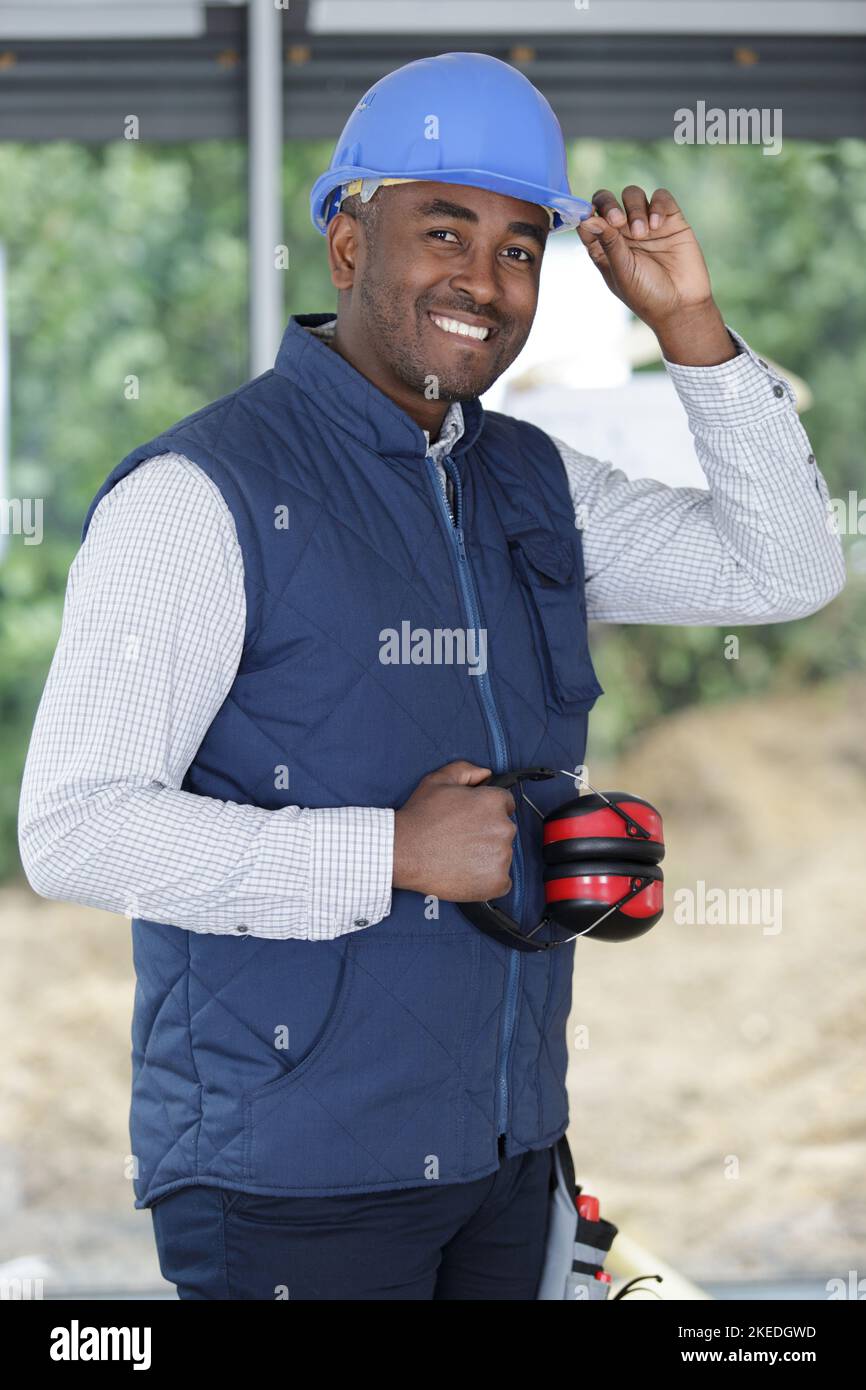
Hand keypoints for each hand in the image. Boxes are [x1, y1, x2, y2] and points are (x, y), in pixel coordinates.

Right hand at [393, 760, 516, 901]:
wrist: (402, 852)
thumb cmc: (419, 817)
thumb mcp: (437, 780)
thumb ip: (465, 770)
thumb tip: (487, 774)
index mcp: (493, 801)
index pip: (505, 805)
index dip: (487, 812)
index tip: (471, 821)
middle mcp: (503, 828)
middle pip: (504, 830)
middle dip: (488, 833)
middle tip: (462, 839)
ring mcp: (501, 857)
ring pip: (502, 855)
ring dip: (487, 856)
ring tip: (460, 856)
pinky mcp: (497, 882)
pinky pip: (502, 881)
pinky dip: (488, 880)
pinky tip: (467, 873)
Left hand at [577, 186, 735, 364]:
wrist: (682, 305)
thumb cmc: (647, 294)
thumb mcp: (623, 271)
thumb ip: (608, 243)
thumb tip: (587, 219)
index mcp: (604, 247)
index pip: (588, 220)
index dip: (584, 213)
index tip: (587, 216)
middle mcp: (623, 233)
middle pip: (607, 201)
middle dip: (609, 205)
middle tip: (618, 221)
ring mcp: (646, 224)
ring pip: (632, 195)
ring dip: (634, 208)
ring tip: (643, 233)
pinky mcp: (670, 219)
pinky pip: (660, 197)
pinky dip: (656, 205)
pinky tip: (657, 225)